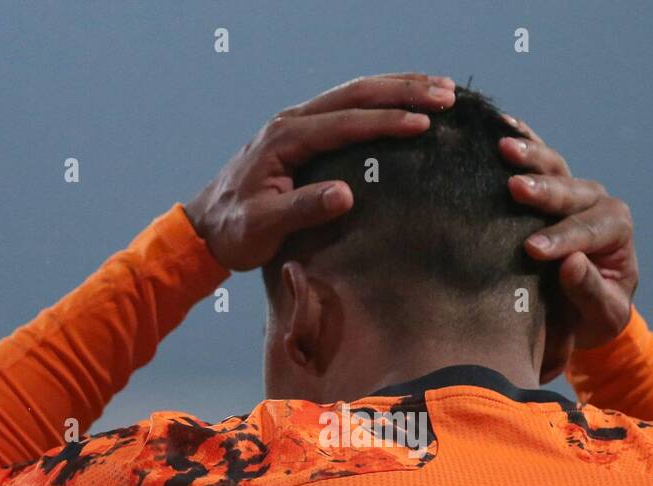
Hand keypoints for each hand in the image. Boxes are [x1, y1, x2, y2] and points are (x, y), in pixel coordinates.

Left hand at [185, 73, 455, 270]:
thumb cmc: (235, 230)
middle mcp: (292, 122)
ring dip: (398, 88)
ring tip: (440, 90)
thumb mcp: (264, 226)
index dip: (386, 121)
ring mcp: (297, 124)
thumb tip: (347, 194)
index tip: (424, 124)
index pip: (345, 122)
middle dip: (404, 92)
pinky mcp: (303, 135)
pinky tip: (405, 103)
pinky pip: (348, 108)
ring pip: (355, 94)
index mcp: (285, 138)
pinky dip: (381, 101)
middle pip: (355, 95)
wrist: (206, 228)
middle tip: (446, 96)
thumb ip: (303, 208)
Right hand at [499, 117, 637, 349]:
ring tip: (504, 148)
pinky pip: (540, 162)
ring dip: (530, 157)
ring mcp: (573, 193)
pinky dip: (524, 141)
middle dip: (544, 190)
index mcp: (616, 230)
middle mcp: (597, 203)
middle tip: (515, 188)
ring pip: (556, 168)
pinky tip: (503, 126)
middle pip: (572, 191)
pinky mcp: (550, 192)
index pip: (587, 232)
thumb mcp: (604, 315)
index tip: (532, 250)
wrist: (584, 311)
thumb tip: (571, 263)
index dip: (561, 238)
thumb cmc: (595, 315)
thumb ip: (591, 291)